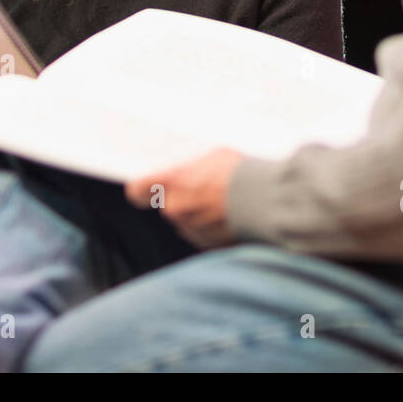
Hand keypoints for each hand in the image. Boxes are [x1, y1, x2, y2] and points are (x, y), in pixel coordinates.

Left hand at [123, 148, 245, 247]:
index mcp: (172, 183)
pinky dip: (211, 228)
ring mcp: (191, 229)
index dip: (142, 190)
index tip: (147, 188)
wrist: (265, 201)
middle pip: (168, 206)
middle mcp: (176, 209)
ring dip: (198, 214)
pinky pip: (202, 234)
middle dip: (182, 199)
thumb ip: (192, 170)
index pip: (137, 191)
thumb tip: (189, 174)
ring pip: (186, 221)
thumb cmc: (240, 173)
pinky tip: (228, 215)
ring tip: (221, 201)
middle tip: (203, 189)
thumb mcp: (213, 157)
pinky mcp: (208, 244)